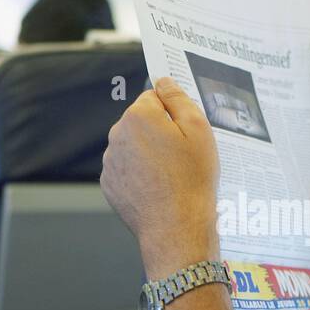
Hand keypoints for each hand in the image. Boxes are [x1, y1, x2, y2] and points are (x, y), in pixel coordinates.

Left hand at [101, 76, 220, 278]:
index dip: (173, 113)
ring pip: (133, 146)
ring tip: (172, 176)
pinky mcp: (109, 184)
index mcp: (138, 116)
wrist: (177, 228)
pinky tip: (158, 188)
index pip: (154, 97)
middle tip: (183, 157)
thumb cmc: (192, 180)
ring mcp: (110, 161)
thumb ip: (179, 98)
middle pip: (141, 122)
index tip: (185, 132)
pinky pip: (127, 170)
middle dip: (159, 133)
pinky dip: (140, 174)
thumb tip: (164, 81)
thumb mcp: (199, 130)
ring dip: (149, 154)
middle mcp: (117, 134)